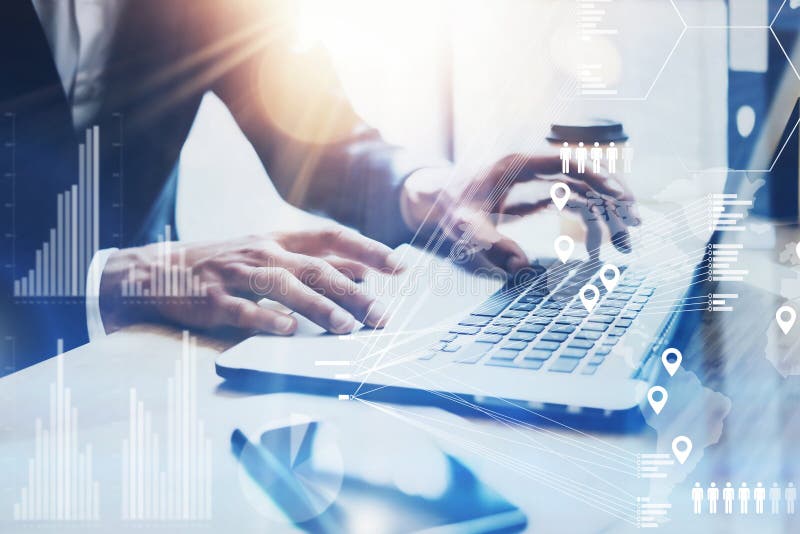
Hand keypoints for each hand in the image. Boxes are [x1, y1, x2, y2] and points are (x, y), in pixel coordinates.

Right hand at [98, 226, 402, 334]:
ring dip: (320, 307)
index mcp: (278, 240)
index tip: (400, 266)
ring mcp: (237, 275)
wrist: (157, 270)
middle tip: (383, 315)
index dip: (368, 250)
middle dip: (355, 292)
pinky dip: (268, 319)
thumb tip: (365, 271)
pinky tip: (289, 330)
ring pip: (286, 288)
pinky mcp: (213, 300)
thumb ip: (314, 262)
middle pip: (318, 268)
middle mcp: (263, 252)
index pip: (332, 238)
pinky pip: (244, 310)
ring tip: (347, 327)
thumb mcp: (269, 254)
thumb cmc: (223, 264)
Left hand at [400, 153, 638, 271]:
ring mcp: (535, 180)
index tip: (622, 199)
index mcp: (516, 164)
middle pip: (583, 175)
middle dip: (613, 198)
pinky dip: (590, 216)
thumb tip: (520, 266)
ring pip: (581, 189)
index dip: (599, 178)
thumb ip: (491, 243)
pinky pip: (571, 200)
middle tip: (635, 226)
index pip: (568, 162)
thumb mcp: (465, 226)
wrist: (430, 200)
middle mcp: (531, 167)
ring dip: (606, 211)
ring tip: (626, 240)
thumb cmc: (446, 207)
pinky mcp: (535, 193)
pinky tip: (606, 236)